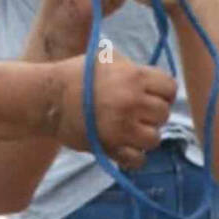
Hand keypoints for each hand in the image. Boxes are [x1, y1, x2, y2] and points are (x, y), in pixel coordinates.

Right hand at [51, 54, 174, 168]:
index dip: (163, 92)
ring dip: (145, 136)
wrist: (48, 99)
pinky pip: (137, 159)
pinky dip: (134, 157)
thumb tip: (149, 77)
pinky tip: (126, 148)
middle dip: (153, 115)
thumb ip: (131, 68)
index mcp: (134, 77)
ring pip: (154, 138)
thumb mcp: (106, 59)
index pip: (170, 87)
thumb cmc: (75, 75)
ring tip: (132, 131)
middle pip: (164, 114)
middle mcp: (132, 102)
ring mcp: (122, 127)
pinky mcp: (111, 147)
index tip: (152, 96)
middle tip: (138, 114)